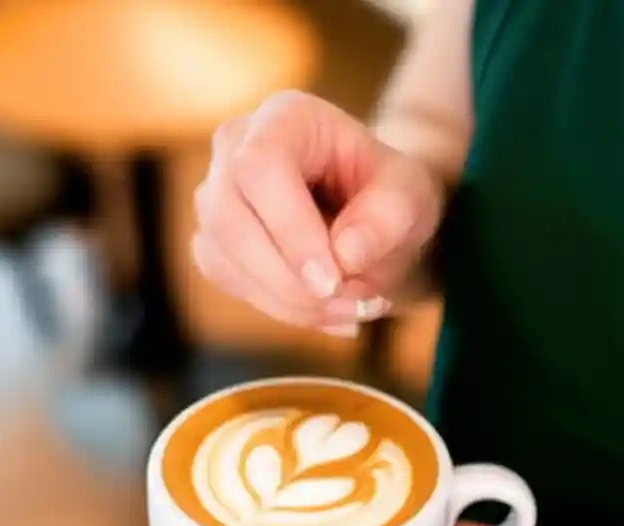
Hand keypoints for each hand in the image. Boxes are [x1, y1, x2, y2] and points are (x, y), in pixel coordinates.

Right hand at [191, 90, 444, 336]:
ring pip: (223, 256)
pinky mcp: (213, 239)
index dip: (290, 229)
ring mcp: (215, 194)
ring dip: (290, 301)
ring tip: (352, 308)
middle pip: (229, 217)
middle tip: (352, 305)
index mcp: (286, 116)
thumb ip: (387, 219)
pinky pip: (229, 281)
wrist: (373, 214)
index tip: (334, 281)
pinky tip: (325, 311)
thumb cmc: (389, 193)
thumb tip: (345, 256)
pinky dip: (279, 307)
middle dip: (289, 279)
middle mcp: (235, 146)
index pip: (261, 166)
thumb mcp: (411, 197)